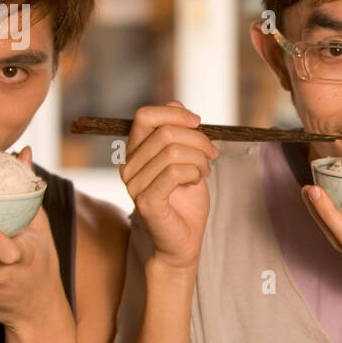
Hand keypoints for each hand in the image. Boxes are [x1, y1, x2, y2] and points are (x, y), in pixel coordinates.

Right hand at [120, 101, 217, 271]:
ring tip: (205, 171)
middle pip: (164, 132)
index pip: (144, 116)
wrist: (184, 240)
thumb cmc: (186, 200)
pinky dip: (194, 172)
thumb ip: (178, 133)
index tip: (198, 122)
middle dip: (197, 139)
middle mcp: (129, 166)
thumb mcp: (187, 159)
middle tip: (212, 154)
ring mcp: (134, 184)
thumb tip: (174, 102)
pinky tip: (197, 180)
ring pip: (173, 151)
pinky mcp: (147, 201)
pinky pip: (175, 172)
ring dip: (199, 159)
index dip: (174, 113)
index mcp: (135, 152)